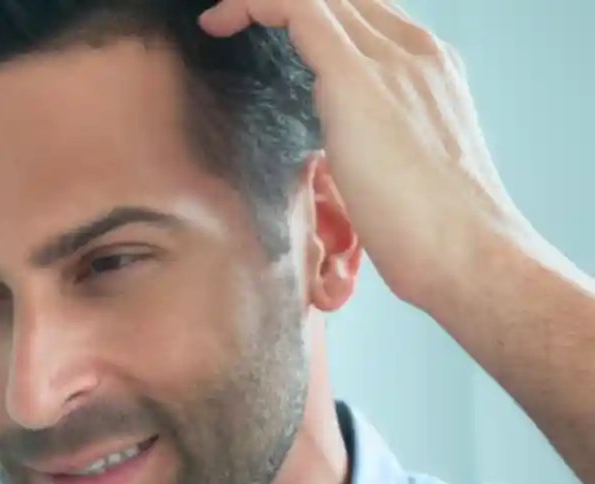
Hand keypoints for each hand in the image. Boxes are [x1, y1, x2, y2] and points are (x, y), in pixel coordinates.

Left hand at [199, 0, 526, 304]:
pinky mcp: (358, 82)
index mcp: (429, 66)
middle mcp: (415, 50)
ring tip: (222, 21)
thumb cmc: (434, 231)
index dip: (305, 11)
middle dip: (281, 4)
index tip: (261, 30)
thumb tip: (336, 153)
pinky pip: (296, 8)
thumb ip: (371, 139)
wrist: (470, 254)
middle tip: (230, 21)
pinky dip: (253, 5)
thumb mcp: (403, 165)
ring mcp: (391, 61)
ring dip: (261, 1)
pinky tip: (219, 24)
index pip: (361, 10)